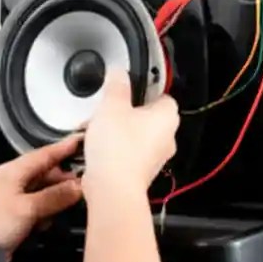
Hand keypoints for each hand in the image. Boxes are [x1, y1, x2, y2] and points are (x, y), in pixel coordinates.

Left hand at [0, 135, 83, 252]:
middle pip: (43, 174)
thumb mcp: (27, 208)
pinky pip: (33, 209)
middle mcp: (11, 181)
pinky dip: (44, 212)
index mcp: (13, 171)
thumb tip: (79, 186)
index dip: (64, 148)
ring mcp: (9, 200)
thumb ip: (54, 196)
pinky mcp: (9, 218)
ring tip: (74, 202)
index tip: (83, 139)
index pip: (44, 155)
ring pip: (40, 192)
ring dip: (55, 197)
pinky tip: (50, 221)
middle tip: (87, 182)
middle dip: (63, 177)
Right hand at [82, 70, 178, 208]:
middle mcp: (166, 138)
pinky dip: (113, 149)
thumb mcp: (112, 105)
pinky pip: (127, 153)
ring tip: (95, 128)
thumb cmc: (118, 149)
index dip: (143, 90)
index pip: (162, 95)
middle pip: (146, 116)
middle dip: (124, 112)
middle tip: (107, 109)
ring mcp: (154, 158)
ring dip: (116, 130)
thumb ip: (117, 85)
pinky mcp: (140, 172)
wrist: (112, 188)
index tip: (126, 87)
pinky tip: (96, 147)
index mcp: (167, 117)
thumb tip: (119, 73)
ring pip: (135, 135)